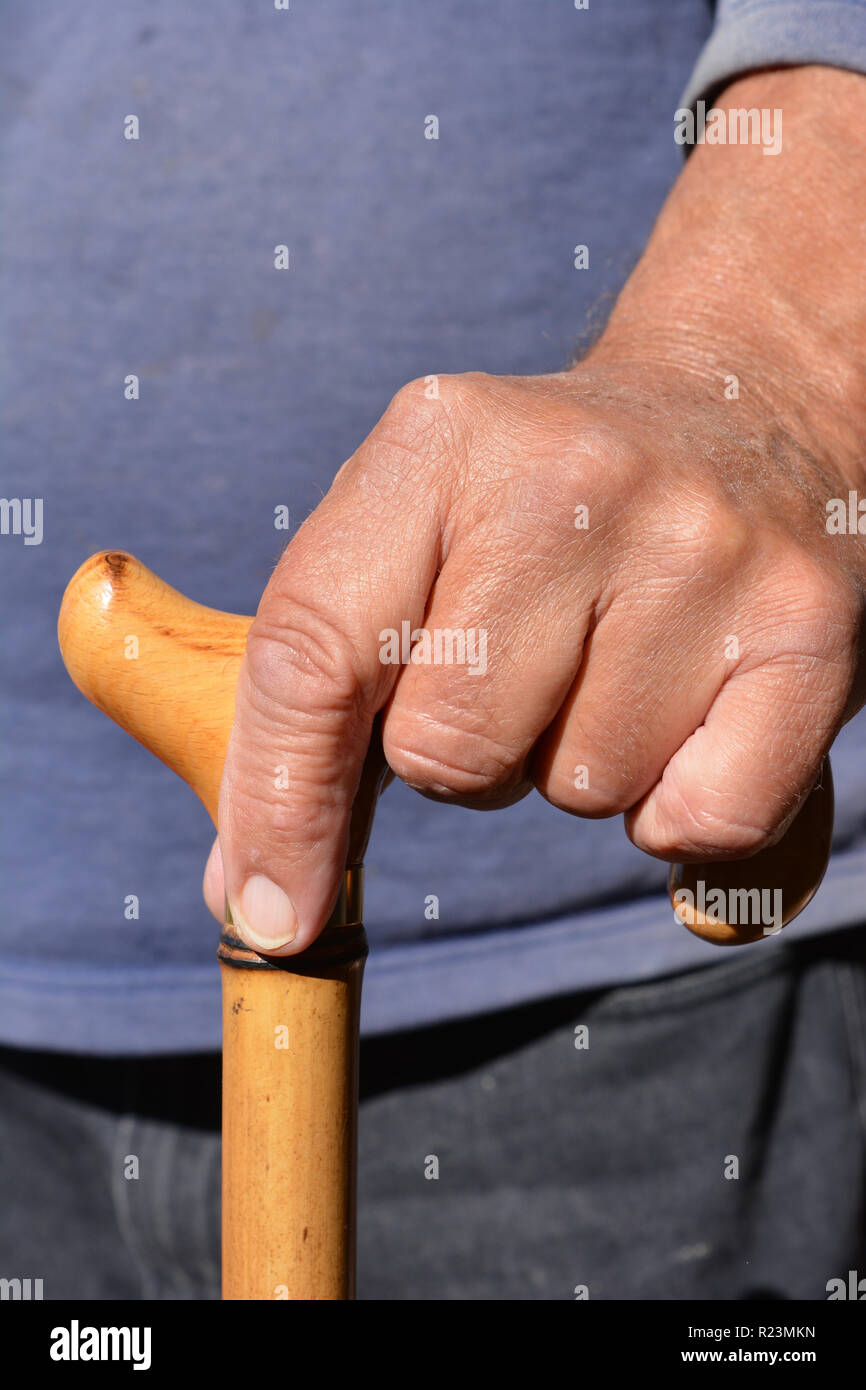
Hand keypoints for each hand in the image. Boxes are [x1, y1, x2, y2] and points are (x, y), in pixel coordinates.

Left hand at [204, 65, 865, 954]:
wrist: (741, 402)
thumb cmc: (544, 502)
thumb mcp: (414, 520)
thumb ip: (324, 678)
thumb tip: (259, 893)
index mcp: (436, 445)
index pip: (315, 652)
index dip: (280, 801)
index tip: (268, 911)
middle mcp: (571, 480)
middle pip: (448, 753)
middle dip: (465, 756)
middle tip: (521, 672)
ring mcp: (700, 551)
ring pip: (580, 792)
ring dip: (578, 765)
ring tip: (616, 659)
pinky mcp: (810, 627)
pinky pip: (703, 825)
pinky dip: (682, 812)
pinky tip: (690, 715)